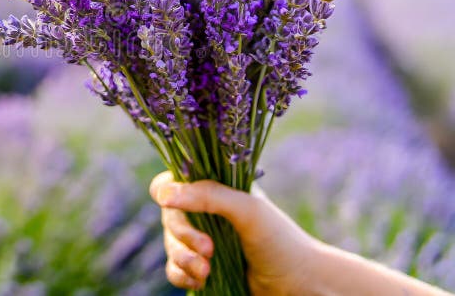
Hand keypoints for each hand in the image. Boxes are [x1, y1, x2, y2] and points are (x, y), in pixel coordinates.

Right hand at [149, 171, 318, 294]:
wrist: (297, 283)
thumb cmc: (279, 240)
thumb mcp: (248, 210)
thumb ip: (209, 196)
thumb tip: (166, 194)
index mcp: (214, 189)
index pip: (173, 180)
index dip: (167, 191)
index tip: (171, 204)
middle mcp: (204, 212)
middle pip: (169, 216)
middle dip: (183, 235)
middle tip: (208, 249)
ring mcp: (201, 240)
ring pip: (170, 244)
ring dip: (184, 258)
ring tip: (207, 271)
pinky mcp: (200, 266)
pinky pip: (174, 269)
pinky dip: (182, 275)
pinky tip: (201, 280)